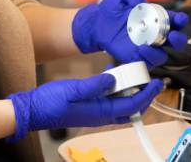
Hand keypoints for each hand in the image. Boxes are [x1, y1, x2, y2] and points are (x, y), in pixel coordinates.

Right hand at [6, 74, 162, 140]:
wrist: (33, 110)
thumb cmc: (49, 103)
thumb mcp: (73, 90)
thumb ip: (94, 85)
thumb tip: (113, 78)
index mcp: (100, 112)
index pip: (132, 105)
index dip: (147, 94)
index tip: (157, 83)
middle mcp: (101, 115)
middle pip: (131, 108)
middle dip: (144, 95)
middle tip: (150, 80)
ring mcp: (95, 112)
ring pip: (121, 104)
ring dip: (130, 91)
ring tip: (133, 75)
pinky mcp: (89, 107)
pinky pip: (110, 100)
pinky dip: (116, 89)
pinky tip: (112, 76)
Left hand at [72, 0, 188, 66]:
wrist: (97, 23)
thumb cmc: (113, 9)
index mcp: (157, 18)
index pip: (176, 20)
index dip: (181, 20)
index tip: (180, 19)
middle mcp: (155, 34)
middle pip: (177, 41)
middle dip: (179, 40)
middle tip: (173, 36)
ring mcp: (147, 47)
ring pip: (162, 56)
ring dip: (158, 53)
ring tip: (145, 46)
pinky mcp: (136, 57)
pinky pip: (146, 64)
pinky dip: (145, 60)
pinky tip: (138, 51)